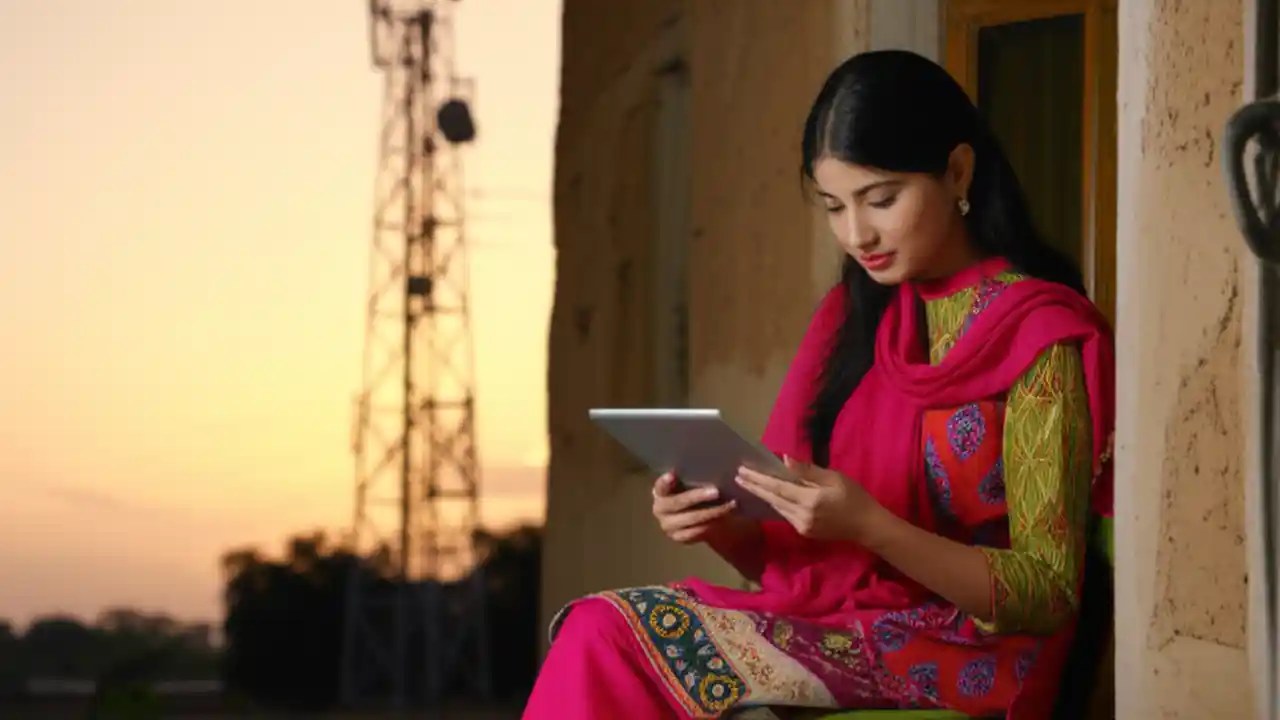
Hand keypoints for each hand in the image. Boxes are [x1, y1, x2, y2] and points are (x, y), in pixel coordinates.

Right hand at [651, 472, 738, 543]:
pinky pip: (695, 532)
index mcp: (660, 491)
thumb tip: (711, 464)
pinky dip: (710, 525)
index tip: (672, 475)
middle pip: (676, 503)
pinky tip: (723, 517)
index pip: (660, 486)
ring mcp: (668, 525)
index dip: (665, 482)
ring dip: (711, 512)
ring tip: (729, 505)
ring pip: (689, 519)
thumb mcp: (690, 481)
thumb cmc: (692, 491)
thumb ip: (692, 475)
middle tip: (716, 491)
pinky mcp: (678, 537)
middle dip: (696, 497)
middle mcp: (660, 509)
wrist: (694, 514)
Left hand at [735, 456, 885, 542]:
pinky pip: (785, 514)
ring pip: (777, 507)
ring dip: (762, 495)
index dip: (758, 479)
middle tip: (737, 476)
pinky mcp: (804, 532)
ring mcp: (802, 526)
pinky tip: (768, 496)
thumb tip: (784, 461)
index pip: (778, 488)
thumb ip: (808, 471)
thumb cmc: (855, 497)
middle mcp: (802, 516)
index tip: (742, 471)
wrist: (867, 527)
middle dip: (754, 487)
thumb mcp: (835, 478)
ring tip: (748, 483)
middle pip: (772, 499)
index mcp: (810, 500)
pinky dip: (775, 503)